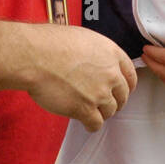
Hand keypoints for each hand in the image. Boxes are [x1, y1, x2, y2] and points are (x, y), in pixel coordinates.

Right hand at [22, 24, 137, 131]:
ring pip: (110, 111)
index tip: (121, 90)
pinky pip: (96, 124)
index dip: (126, 85)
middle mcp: (110, 73)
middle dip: (114, 100)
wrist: (34, 56)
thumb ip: (96, 53)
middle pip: (122, 95)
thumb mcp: (82, 38)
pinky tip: (84, 121)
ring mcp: (99, 93)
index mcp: (111, 53)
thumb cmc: (50, 43)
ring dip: (101, 112)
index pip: (130, 74)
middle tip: (102, 102)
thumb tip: (94, 62)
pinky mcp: (85, 109)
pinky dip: (91, 125)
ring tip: (89, 110)